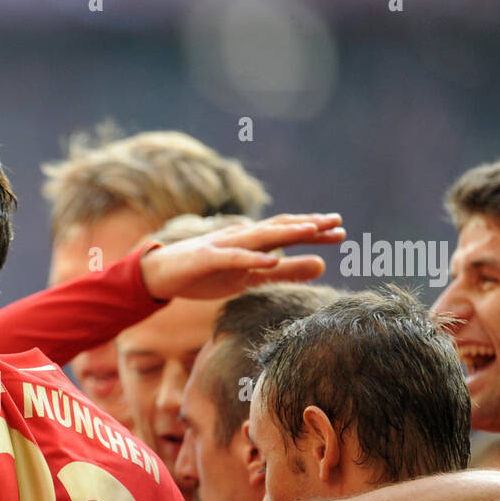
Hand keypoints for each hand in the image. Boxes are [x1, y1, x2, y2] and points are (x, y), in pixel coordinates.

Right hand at [141, 212, 344, 300]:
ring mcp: (224, 245)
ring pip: (260, 236)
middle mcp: (241, 237)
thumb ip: (285, 271)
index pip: (288, 233)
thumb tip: (323, 265)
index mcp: (252, 242)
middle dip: (307, 225)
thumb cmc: (204, 275)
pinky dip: (252, 256)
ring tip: (311, 230)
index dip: (314, 232)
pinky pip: (233, 257)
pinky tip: (271, 258)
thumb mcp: (250, 277)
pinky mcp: (207, 257)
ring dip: (286, 232)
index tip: (341, 232)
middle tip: (337, 223)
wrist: (159, 275)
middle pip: (279, 228)